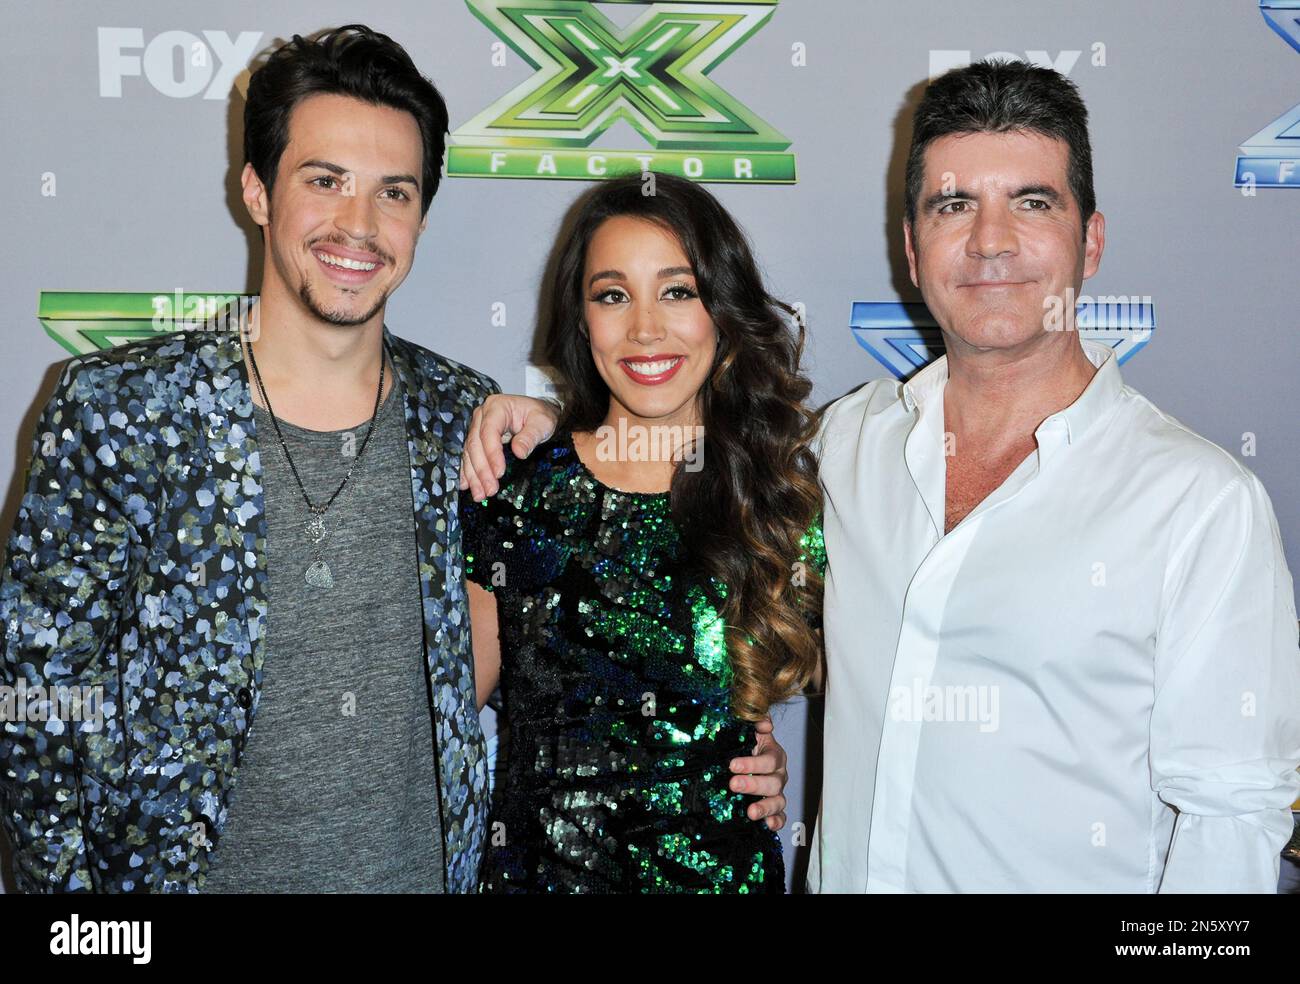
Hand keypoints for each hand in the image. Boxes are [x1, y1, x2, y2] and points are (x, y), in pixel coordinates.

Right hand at [459, 394, 558, 499]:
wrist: (537, 414)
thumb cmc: (541, 416)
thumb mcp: (542, 423)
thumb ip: (531, 436)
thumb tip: (519, 452)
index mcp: (496, 407)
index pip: (489, 431)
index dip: (492, 453)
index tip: (499, 473)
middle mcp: (482, 416)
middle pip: (476, 444)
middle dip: (482, 470)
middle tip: (491, 489)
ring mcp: (477, 427)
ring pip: (470, 453)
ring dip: (473, 475)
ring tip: (480, 495)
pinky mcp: (477, 439)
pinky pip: (469, 456)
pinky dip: (468, 472)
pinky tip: (466, 486)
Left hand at [728, 715, 788, 831]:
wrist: (747, 758)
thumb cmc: (747, 744)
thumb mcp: (750, 731)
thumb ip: (756, 722)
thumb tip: (763, 722)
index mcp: (774, 755)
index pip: (768, 760)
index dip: (752, 764)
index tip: (732, 765)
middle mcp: (779, 775)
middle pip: (773, 783)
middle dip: (753, 785)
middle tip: (733, 785)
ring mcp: (778, 793)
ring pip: (778, 801)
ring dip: (765, 807)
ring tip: (750, 812)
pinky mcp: (774, 808)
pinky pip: (780, 816)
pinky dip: (776, 821)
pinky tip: (768, 826)